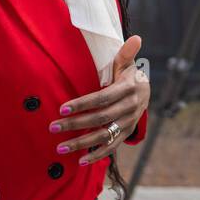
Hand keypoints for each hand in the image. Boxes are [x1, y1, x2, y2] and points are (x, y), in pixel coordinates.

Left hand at [51, 35, 149, 164]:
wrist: (146, 92)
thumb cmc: (128, 75)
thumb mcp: (127, 64)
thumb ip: (127, 53)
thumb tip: (136, 38)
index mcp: (128, 89)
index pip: (103, 98)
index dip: (83, 104)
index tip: (62, 108)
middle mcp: (130, 108)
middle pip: (100, 119)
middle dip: (75, 124)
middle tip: (53, 127)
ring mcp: (128, 123)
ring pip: (104, 136)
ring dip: (82, 144)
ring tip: (60, 148)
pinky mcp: (126, 134)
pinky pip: (112, 147)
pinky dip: (97, 156)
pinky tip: (80, 161)